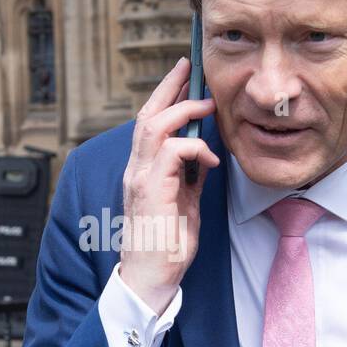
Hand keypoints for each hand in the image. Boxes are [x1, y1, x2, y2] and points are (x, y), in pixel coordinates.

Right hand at [118, 56, 219, 314]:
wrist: (151, 279)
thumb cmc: (166, 247)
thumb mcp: (184, 204)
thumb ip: (188, 179)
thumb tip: (203, 158)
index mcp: (141, 171)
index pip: (148, 123)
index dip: (164, 96)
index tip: (182, 76)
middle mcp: (136, 170)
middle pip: (147, 114)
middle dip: (169, 87)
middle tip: (189, 68)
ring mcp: (140, 179)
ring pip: (154, 126)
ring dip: (184, 110)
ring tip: (207, 106)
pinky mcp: (152, 190)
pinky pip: (173, 152)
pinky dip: (195, 148)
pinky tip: (210, 160)